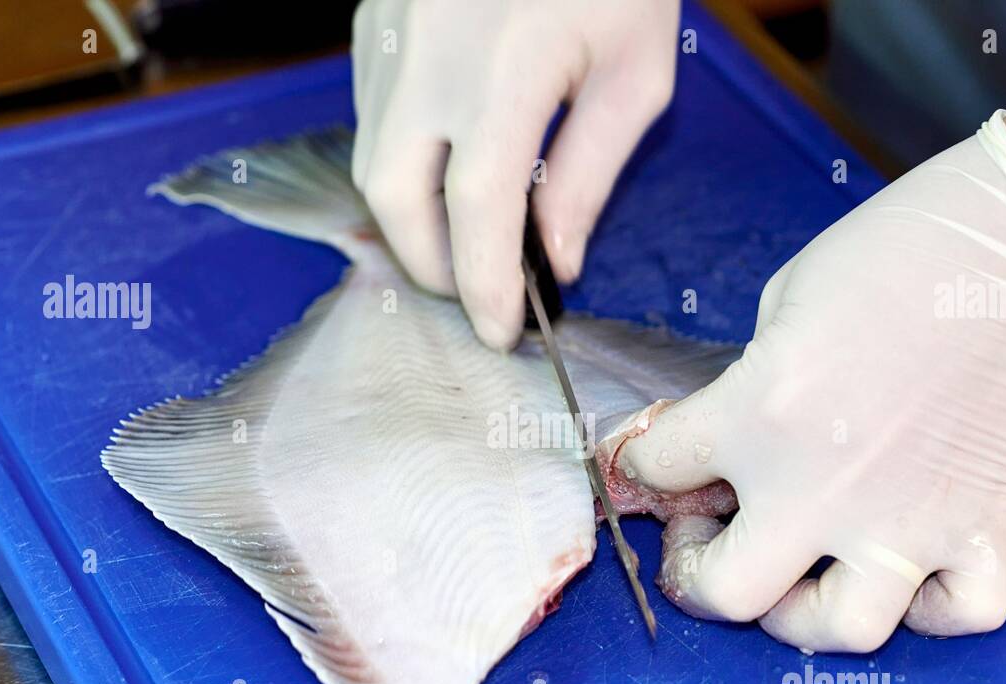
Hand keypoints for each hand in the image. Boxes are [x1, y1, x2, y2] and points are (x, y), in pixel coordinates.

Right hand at [350, 0, 680, 347]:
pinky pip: (372, 117)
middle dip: (432, 265)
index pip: (479, 212)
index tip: (502, 331)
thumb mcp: (634, 72)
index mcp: (506, 69)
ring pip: (372, 161)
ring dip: (414, 217)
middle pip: (395, 199)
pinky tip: (450, 166)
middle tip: (479, 293)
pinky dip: (404, 161)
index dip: (485, 287)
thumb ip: (591, 175)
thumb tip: (552, 260)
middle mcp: (428, 55)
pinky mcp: (372, 22)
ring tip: (470, 236)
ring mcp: (387, 34)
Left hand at [618, 112, 1005, 652]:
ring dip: (802, 616)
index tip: (654, 459)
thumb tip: (741, 429)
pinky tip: (911, 573)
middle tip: (701, 541)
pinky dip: (932, 608)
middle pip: (729, 594)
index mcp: (760, 415)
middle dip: (695, 576)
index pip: (659, 469)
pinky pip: (960, 614)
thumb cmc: (905, 246)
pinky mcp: (988, 527)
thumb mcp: (786, 296)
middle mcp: (822, 488)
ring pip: (841, 630)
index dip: (643, 463)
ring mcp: (908, 520)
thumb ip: (752, 382)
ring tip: (796, 575)